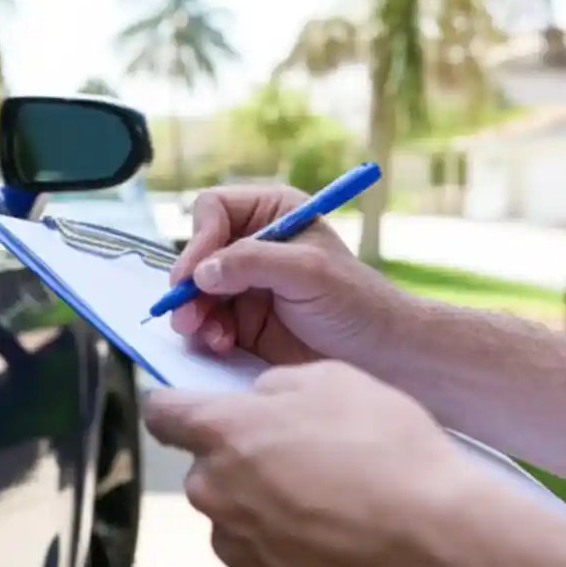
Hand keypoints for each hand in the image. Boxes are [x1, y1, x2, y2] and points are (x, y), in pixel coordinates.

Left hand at [144, 362, 565, 566]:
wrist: (440, 544)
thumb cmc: (392, 459)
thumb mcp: (334, 380)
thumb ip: (277, 385)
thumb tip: (260, 398)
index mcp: (224, 433)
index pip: (163, 411)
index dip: (179, 403)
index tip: (194, 405)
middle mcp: (217, 493)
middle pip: (209, 467)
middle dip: (244, 457)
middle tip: (304, 452)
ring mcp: (240, 548)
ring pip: (237, 513)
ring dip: (268, 503)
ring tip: (333, 498)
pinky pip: (263, 555)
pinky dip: (289, 544)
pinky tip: (337, 533)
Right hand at [170, 186, 407, 366]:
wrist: (380, 356)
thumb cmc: (356, 303)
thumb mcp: (307, 273)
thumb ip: (252, 263)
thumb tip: (202, 272)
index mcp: (273, 213)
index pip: (213, 210)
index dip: (200, 239)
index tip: (195, 275)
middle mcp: (254, 244)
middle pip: (198, 253)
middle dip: (188, 285)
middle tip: (185, 314)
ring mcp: (246, 284)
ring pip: (196, 291)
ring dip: (195, 313)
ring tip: (207, 335)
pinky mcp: (244, 321)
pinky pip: (207, 322)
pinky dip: (206, 333)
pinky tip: (221, 344)